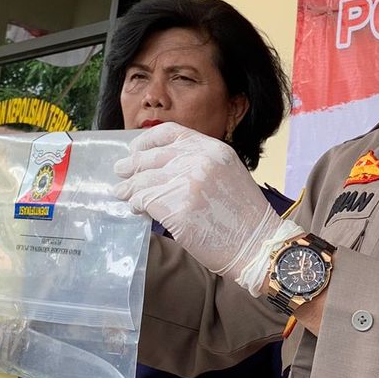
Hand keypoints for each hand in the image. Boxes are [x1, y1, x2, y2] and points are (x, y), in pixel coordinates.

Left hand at [112, 123, 298, 292]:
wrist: (257, 244)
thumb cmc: (243, 216)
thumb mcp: (227, 174)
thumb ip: (199, 163)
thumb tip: (160, 166)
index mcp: (214, 149)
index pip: (171, 133)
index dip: (148, 140)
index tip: (135, 149)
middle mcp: (200, 160)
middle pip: (154, 156)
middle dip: (133, 164)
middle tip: (121, 171)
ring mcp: (188, 183)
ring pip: (145, 180)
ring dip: (130, 188)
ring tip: (123, 193)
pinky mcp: (177, 208)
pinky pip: (145, 201)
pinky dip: (136, 204)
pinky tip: (136, 209)